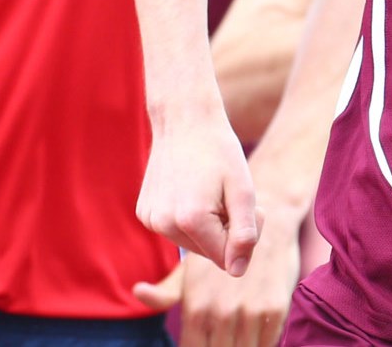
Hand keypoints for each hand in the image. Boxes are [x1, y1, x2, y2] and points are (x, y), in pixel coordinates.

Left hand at [134, 217, 298, 346]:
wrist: (265, 226)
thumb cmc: (221, 252)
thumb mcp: (188, 272)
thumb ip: (164, 292)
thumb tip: (138, 291)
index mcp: (197, 309)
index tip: (205, 343)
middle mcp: (222, 312)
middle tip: (220, 340)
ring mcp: (250, 311)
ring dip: (241, 346)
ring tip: (237, 338)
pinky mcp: (275, 308)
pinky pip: (268, 342)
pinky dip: (262, 342)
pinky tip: (256, 335)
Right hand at [138, 112, 259, 275]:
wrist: (184, 120)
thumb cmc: (219, 151)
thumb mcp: (243, 190)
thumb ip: (244, 233)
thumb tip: (237, 272)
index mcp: (191, 220)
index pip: (227, 258)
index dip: (244, 236)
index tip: (248, 208)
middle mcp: (164, 224)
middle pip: (208, 253)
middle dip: (225, 232)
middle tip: (228, 197)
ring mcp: (149, 219)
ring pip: (192, 244)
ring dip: (207, 226)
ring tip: (209, 192)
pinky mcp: (143, 213)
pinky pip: (175, 230)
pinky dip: (188, 218)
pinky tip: (191, 190)